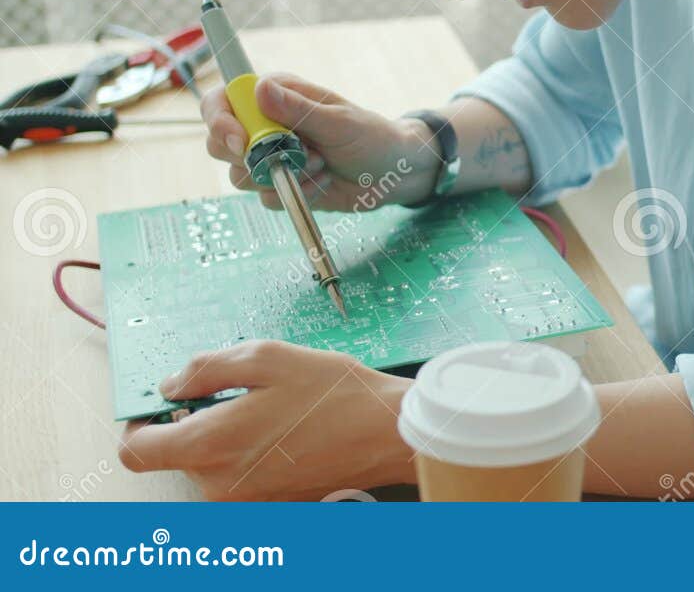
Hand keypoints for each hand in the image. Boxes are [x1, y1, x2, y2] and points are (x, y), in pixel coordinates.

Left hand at [118, 340, 417, 500]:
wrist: (388, 435)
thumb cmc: (335, 396)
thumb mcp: (267, 358)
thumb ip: (206, 369)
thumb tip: (171, 384)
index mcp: (210, 446)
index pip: (135, 451)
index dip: (140, 423)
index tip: (162, 404)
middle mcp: (219, 485)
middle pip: (176, 457)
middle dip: (195, 424)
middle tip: (240, 395)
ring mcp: (245, 501)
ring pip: (209, 466)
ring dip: (226, 439)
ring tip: (272, 411)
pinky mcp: (269, 505)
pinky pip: (239, 479)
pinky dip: (250, 455)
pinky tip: (285, 431)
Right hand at [202, 73, 435, 210]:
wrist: (394, 174)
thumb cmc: (372, 136)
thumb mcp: (340, 122)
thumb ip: (299, 110)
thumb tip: (260, 89)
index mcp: (276, 96)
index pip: (222, 101)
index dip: (220, 120)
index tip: (241, 142)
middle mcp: (266, 126)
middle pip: (219, 143)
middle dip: (249, 157)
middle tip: (288, 158)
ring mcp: (270, 157)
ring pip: (240, 176)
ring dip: (282, 175)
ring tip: (321, 164)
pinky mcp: (280, 184)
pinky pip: (266, 197)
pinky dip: (296, 194)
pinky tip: (323, 182)